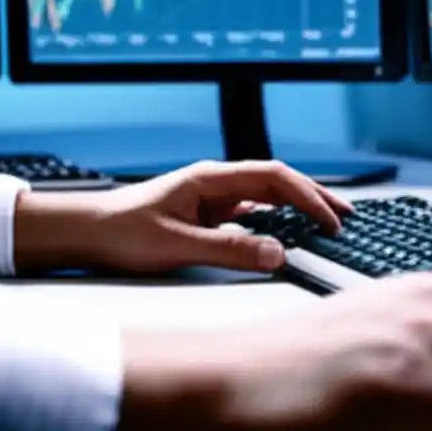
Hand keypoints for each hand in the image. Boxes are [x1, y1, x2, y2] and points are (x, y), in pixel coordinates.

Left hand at [12, 160, 350, 274]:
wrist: (85, 232)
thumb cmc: (121, 232)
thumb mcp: (177, 247)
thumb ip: (229, 250)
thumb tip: (278, 253)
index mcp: (211, 179)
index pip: (275, 177)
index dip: (308, 197)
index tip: (330, 220)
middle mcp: (216, 183)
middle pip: (279, 180)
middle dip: (315, 196)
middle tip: (345, 217)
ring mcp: (212, 197)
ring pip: (268, 193)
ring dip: (300, 205)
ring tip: (328, 220)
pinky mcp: (207, 213)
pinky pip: (253, 210)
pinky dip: (279, 218)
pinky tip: (290, 231)